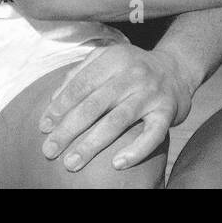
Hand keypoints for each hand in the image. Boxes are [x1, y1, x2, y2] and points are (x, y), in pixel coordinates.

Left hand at [38, 44, 195, 172]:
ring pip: (119, 120)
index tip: (44, 127)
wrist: (178, 68)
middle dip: (69, 129)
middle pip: (95, 104)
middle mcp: (134, 74)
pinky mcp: (168, 111)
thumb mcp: (108, 58)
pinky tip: (117, 164)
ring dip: (92, 144)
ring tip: (71, 163)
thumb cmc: (133, 68)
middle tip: (49, 151)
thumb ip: (80, 74)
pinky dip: (136, 150)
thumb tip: (52, 102)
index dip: (60, 106)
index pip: (82, 84)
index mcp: (115, 59)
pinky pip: (153, 134)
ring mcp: (152, 93)